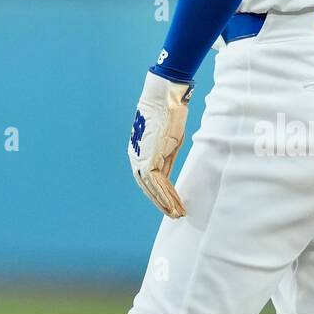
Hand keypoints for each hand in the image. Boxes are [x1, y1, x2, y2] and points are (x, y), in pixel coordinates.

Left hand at [128, 71, 193, 217]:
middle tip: (174, 214)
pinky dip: (167, 196)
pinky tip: (176, 205)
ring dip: (165, 203)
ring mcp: (141, 159)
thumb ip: (165, 159)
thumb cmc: (167, 115)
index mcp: (138, 153)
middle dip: (161, 202)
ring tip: (177, 214)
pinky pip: (158, 183)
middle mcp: (136, 158)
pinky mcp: (149, 158)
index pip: (148, 179)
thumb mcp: (168, 142)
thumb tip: (166, 176)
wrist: (163, 98)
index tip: (170, 202)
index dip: (158, 192)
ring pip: (153, 188)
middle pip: (148, 187)